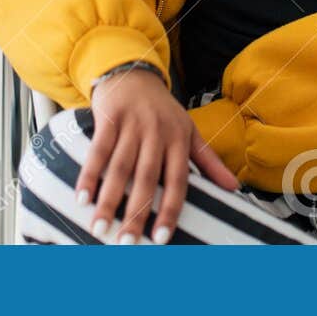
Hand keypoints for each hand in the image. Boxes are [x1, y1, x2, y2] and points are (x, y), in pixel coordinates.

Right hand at [81, 68, 238, 243]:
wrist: (134, 72)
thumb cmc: (163, 109)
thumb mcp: (190, 130)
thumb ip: (209, 161)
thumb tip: (234, 188)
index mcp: (179, 139)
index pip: (177, 181)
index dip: (169, 210)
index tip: (160, 238)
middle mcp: (157, 133)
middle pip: (146, 178)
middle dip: (135, 213)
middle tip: (125, 243)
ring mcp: (132, 124)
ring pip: (120, 167)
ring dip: (108, 200)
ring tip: (99, 227)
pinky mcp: (109, 118)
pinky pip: (98, 150)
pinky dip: (89, 174)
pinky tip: (82, 197)